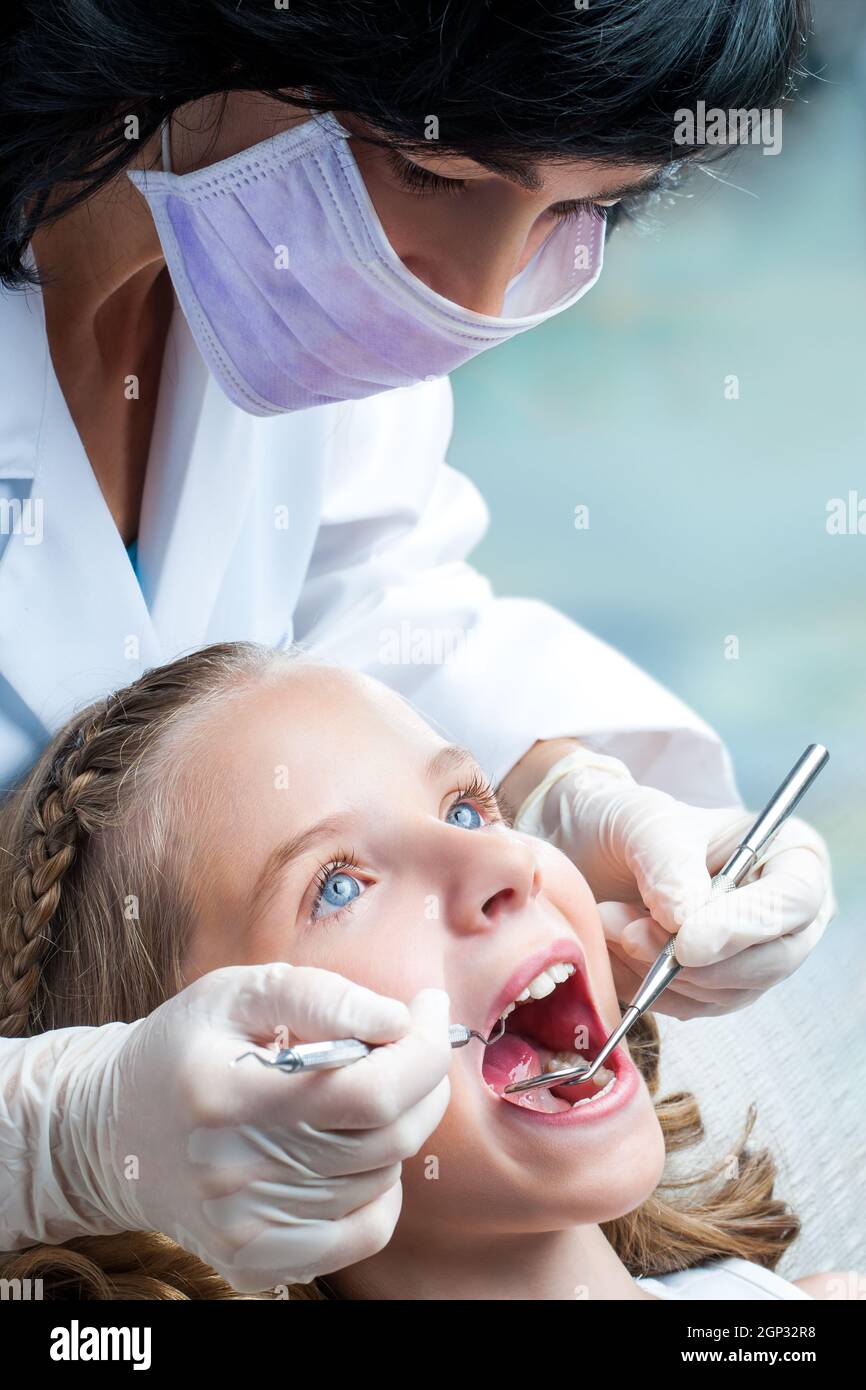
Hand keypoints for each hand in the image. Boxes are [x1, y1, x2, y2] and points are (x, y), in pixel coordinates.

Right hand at [84, 965, 451, 1289]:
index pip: (365, 1093)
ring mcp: (244, 1224)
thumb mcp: (236, 992)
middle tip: (414, 1040)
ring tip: (362, 1089)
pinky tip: (355, 1150)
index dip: (420, 1050)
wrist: (115, 1131)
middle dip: (422, 1079)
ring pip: (383, 1178)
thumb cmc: (186, 1047)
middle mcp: (232, 1169)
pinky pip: (365, 1232)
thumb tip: (397, 1021)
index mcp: (225, 1091)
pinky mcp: (255, 1259)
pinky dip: (383, 1188)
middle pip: (384, 1139)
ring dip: (397, 1126)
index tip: (428, 1008)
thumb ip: (318, 995)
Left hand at [514, 749, 834, 1017]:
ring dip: (661, 970)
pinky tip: (612, 950)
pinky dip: (647, 987)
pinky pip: (693, 1007)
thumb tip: (686, 921)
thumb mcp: (646, 823)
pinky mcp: (717, 989)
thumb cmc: (634, 825)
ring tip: (608, 923)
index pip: (796, 899)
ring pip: (728, 990)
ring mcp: (755, 956)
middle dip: (698, 960)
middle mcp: (785, 913)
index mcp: (790, 854)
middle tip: (631, 935)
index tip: (686, 943)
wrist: (594, 851)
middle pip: (774, 960)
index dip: (745, 925)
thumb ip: (670, 865)